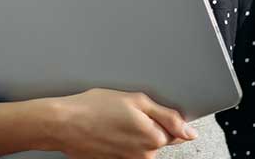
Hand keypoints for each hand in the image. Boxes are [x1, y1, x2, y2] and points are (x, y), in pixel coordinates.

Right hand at [51, 88, 197, 157]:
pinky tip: (107, 128)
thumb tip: (190, 131)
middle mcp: (144, 154)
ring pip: (141, 144)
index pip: (176, 131)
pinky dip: (120, 140)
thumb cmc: (94, 108)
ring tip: (114, 119)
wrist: (64, 124)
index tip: (151, 111)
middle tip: (127, 110)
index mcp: (154, 138)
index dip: (165, 117)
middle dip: (148, 124)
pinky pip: (126, 150)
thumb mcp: (137, 101)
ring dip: (133, 133)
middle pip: (158, 138)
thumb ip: (168, 116)